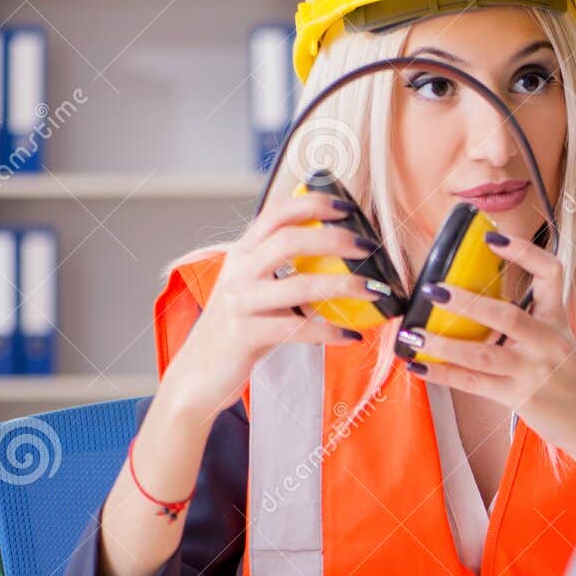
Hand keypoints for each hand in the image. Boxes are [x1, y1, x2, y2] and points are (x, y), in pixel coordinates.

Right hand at [161, 191, 380, 420]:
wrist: (199, 371)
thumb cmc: (241, 327)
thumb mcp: (257, 289)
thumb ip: (285, 269)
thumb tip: (343, 254)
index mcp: (243, 253)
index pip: (276, 214)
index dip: (312, 204)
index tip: (348, 206)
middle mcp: (238, 272)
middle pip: (289, 241)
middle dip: (335, 239)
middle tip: (369, 247)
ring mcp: (239, 303)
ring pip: (299, 285)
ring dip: (345, 285)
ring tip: (376, 291)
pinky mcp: (244, 335)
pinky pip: (297, 329)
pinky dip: (330, 332)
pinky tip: (352, 336)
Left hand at [398, 231, 575, 484]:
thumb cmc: (572, 383)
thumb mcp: (559, 344)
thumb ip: (528, 325)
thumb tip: (476, 309)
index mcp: (558, 320)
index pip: (552, 273)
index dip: (525, 252)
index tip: (493, 239)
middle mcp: (548, 341)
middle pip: (508, 314)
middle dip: (467, 301)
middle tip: (434, 290)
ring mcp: (534, 370)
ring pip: (482, 353)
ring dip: (443, 342)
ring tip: (413, 332)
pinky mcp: (520, 396)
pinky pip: (474, 383)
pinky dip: (444, 374)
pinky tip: (419, 366)